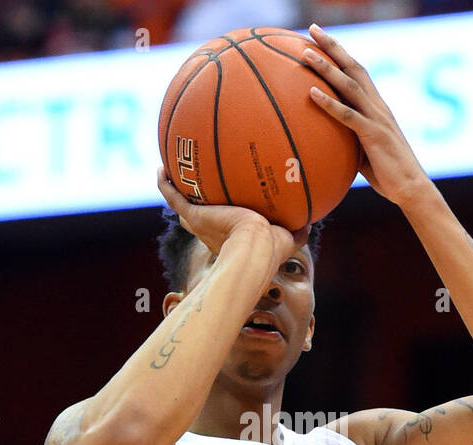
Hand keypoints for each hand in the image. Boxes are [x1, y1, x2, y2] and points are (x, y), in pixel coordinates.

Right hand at [157, 167, 309, 259]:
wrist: (255, 249)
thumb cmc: (272, 249)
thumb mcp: (290, 237)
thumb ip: (299, 228)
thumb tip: (312, 220)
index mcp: (230, 236)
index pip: (221, 227)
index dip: (217, 219)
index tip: (218, 209)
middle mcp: (211, 230)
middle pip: (197, 217)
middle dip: (193, 205)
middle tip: (191, 189)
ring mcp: (200, 222)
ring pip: (181, 204)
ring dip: (173, 189)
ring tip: (168, 171)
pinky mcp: (194, 215)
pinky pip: (173, 196)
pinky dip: (165, 184)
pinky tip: (161, 168)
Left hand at [303, 23, 431, 208]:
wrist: (412, 189)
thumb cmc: (388, 174)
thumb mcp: (366, 151)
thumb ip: (350, 139)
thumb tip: (327, 141)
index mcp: (377, 107)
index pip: (358, 72)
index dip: (340, 53)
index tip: (321, 37)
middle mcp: (378, 106)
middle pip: (353, 67)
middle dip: (333, 46)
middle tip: (312, 28)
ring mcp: (377, 119)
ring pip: (349, 86)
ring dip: (326, 68)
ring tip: (305, 53)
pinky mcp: (373, 135)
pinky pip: (348, 116)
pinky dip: (329, 103)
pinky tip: (311, 93)